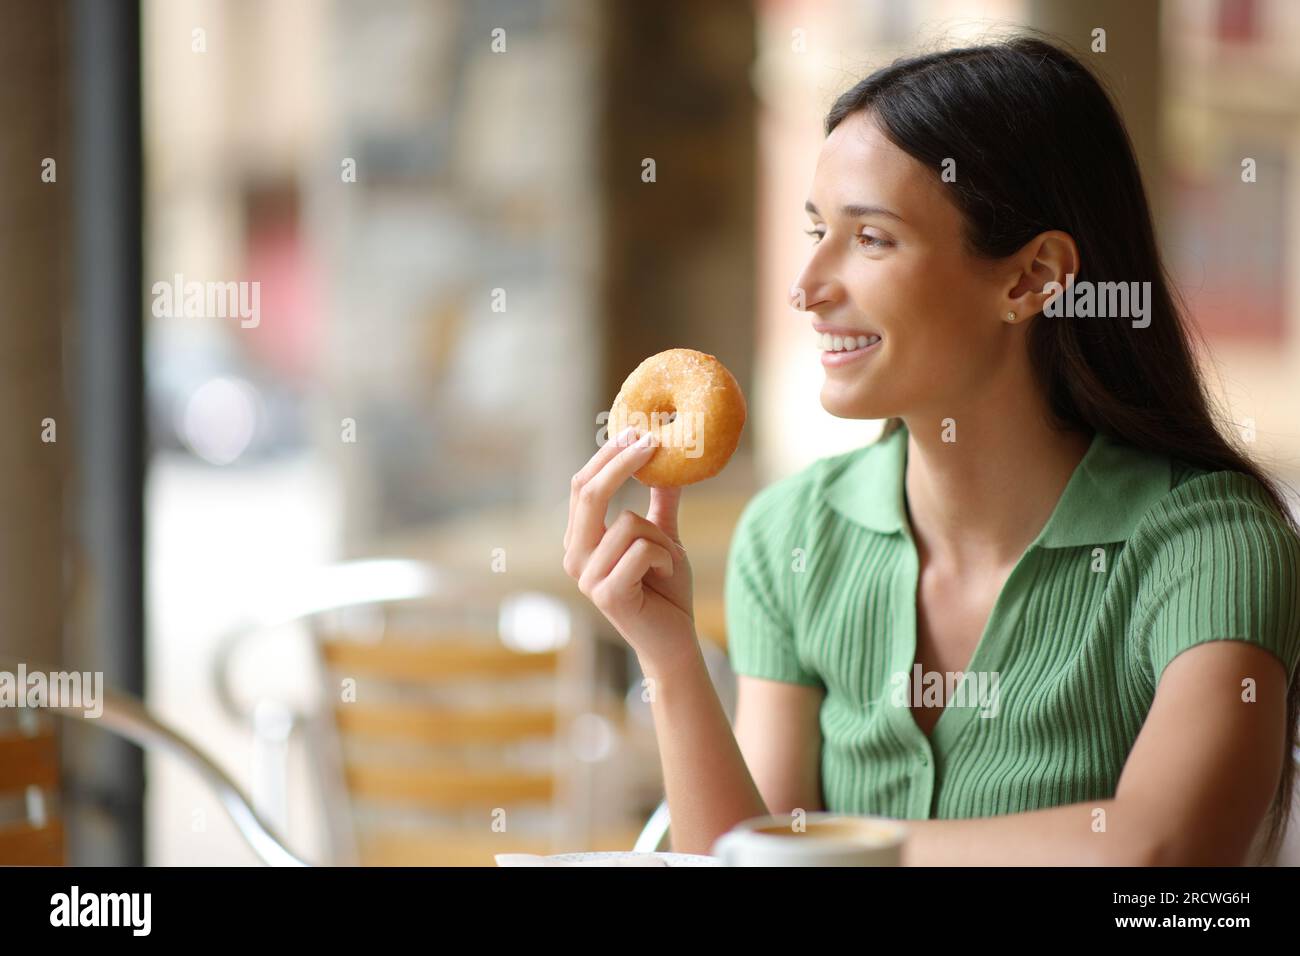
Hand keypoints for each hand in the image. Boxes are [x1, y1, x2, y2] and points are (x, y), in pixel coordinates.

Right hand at [563, 426, 696, 667]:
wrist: (675, 643)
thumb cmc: (667, 593)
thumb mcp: (665, 539)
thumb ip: (661, 504)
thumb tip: (668, 463)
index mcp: (582, 540)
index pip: (582, 487)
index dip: (607, 456)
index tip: (638, 431)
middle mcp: (575, 556)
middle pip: (589, 493)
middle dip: (621, 463)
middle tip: (652, 440)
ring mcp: (587, 577)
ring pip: (629, 523)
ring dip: (662, 539)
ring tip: (667, 565)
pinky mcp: (607, 594)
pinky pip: (643, 550)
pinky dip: (666, 559)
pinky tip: (666, 579)